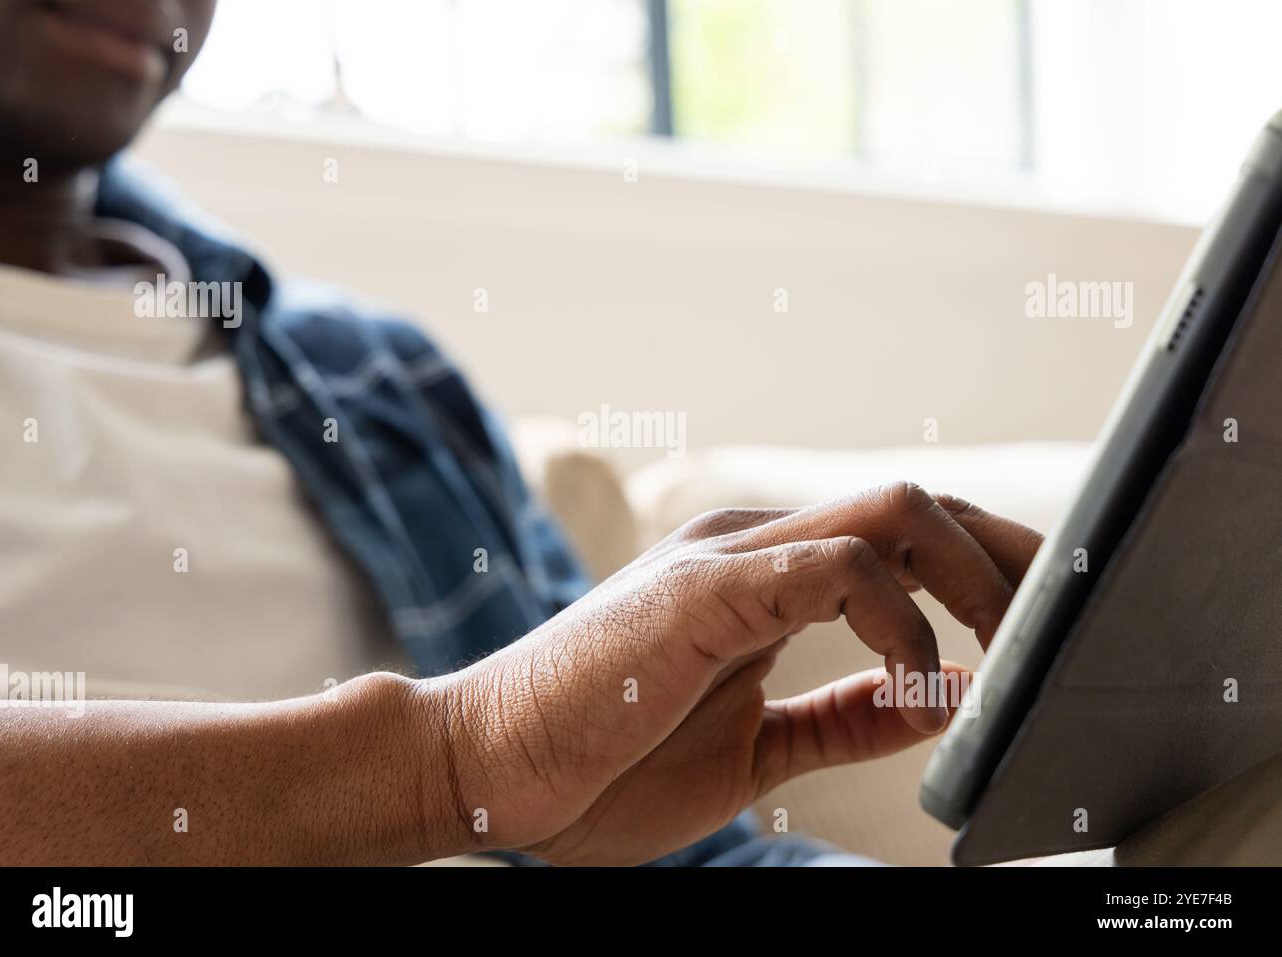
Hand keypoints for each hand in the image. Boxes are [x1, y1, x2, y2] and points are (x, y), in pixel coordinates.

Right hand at [430, 482, 1041, 864]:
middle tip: (1058, 626)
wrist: (483, 766)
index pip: (905, 539)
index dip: (990, 569)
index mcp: (765, 579)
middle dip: (1008, 559)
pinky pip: (834, 567)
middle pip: (919, 507)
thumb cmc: (603, 759)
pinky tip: (918, 678)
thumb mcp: (759, 748)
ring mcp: (727, 559)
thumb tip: (945, 699)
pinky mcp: (702, 590)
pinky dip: (900, 618)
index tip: (1043, 625)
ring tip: (1007, 648)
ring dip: (973, 573)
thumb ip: (846, 715)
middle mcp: (754, 548)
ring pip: (892, 511)